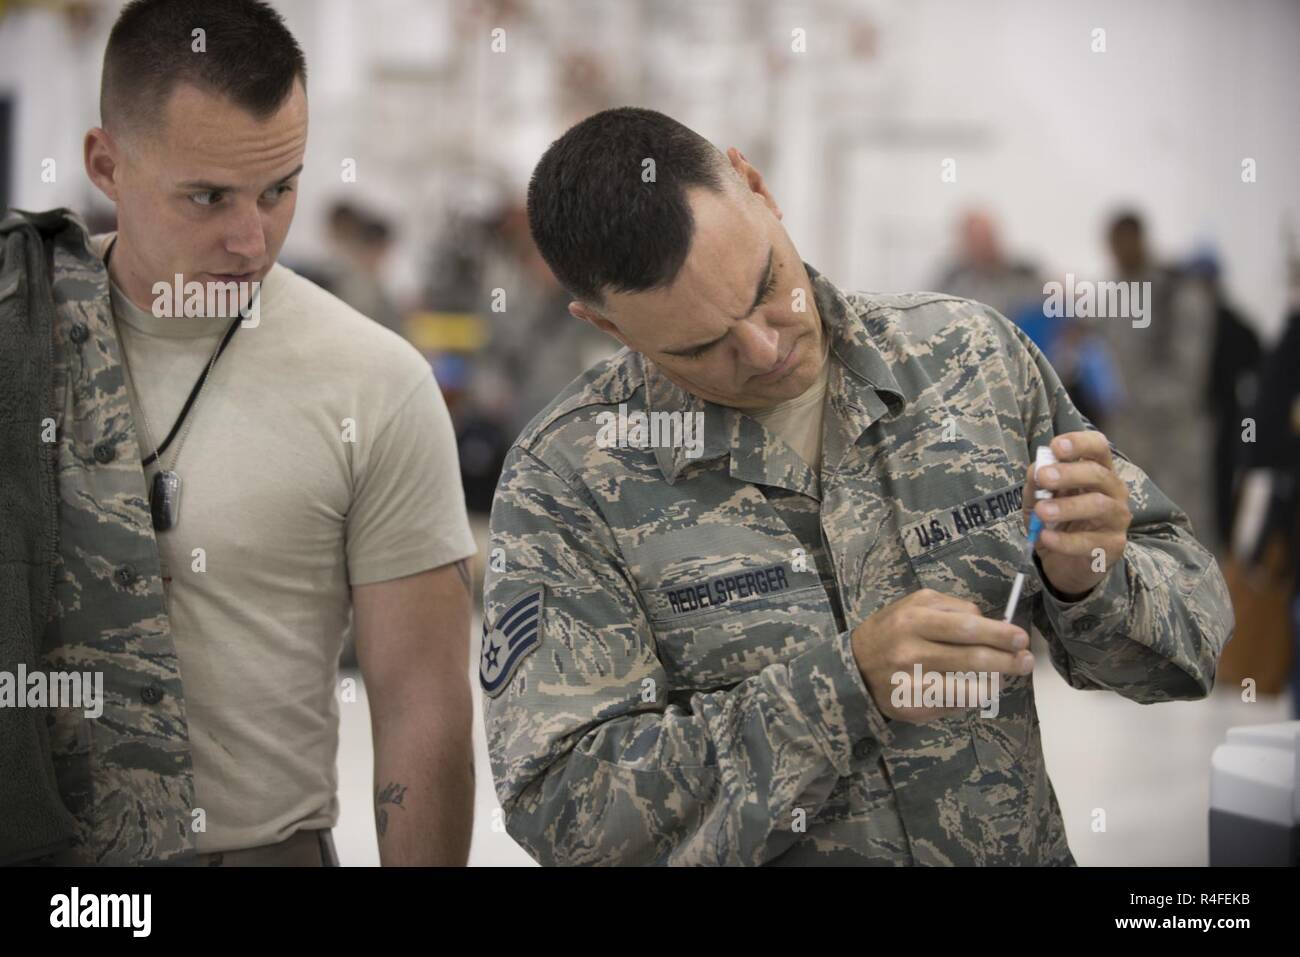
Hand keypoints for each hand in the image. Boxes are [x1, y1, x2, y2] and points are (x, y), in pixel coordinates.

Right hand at [851, 589, 1032, 723]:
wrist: (853, 669)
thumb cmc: (892, 631)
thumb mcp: (914, 605)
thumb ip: (951, 608)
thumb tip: (991, 623)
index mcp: (914, 619)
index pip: (968, 627)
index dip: (999, 634)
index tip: (1020, 638)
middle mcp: (912, 651)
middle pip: (974, 658)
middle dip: (1007, 661)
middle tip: (1026, 661)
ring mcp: (913, 683)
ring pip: (970, 688)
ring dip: (994, 683)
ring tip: (1001, 677)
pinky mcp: (914, 708)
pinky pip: (956, 705)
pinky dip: (971, 697)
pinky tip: (972, 690)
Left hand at [1023, 431, 1130, 599]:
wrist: (1064, 562)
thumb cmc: (1056, 520)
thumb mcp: (1038, 498)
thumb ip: (1037, 482)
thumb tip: (1037, 469)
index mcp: (1097, 471)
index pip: (1098, 447)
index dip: (1079, 443)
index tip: (1055, 446)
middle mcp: (1113, 490)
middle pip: (1098, 474)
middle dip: (1069, 473)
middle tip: (1044, 477)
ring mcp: (1116, 518)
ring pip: (1099, 505)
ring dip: (1067, 506)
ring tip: (1041, 511)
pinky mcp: (1113, 546)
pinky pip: (1090, 541)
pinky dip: (1065, 540)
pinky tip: (1046, 537)